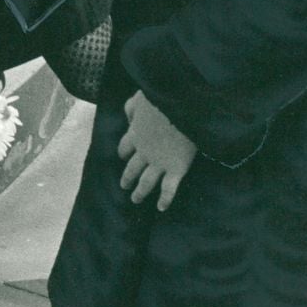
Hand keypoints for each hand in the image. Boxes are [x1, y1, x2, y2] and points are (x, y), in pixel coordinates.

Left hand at [118, 91, 196, 209]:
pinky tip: (161, 208)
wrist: (183, 107)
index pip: (124, 147)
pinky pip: (169, 189)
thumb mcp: (140, 98)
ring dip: (140, 192)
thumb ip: (131, 107)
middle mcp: (144, 152)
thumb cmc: (162, 99)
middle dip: (128, 177)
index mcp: (135, 134)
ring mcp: (159, 163)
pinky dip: (165, 200)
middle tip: (124, 185)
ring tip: (135, 199)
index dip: (123, 152)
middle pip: (132, 168)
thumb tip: (128, 117)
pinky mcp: (176, 169)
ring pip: (146, 182)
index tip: (123, 156)